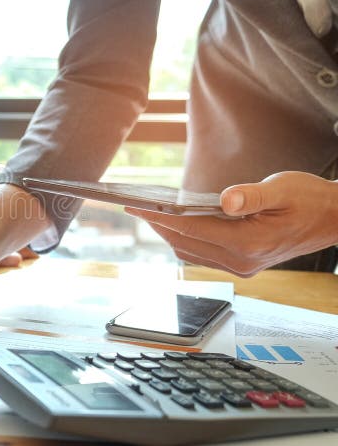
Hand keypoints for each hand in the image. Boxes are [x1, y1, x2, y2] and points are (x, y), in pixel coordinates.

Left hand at [125, 172, 337, 275]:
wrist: (334, 219)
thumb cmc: (310, 200)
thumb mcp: (283, 188)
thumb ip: (252, 194)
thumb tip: (224, 200)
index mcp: (249, 242)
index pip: (191, 229)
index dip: (160, 217)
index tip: (135, 206)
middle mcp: (242, 260)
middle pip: (185, 244)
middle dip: (158, 226)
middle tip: (136, 207)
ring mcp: (242, 266)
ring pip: (191, 253)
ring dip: (170, 235)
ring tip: (152, 213)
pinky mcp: (243, 265)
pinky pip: (204, 255)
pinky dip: (187, 240)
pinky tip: (178, 223)